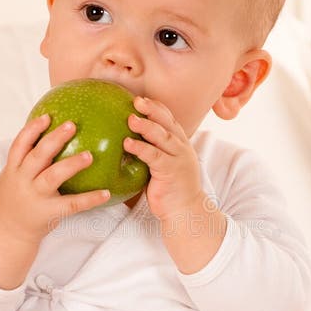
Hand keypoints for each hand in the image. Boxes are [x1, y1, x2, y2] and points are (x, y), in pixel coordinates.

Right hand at [0, 114, 108, 244]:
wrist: (6, 233)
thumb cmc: (13, 201)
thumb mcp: (11, 179)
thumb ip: (24, 163)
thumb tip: (48, 140)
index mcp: (13, 170)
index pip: (20, 145)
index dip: (32, 129)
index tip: (47, 116)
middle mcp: (22, 181)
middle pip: (37, 156)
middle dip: (53, 139)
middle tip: (72, 125)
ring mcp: (35, 197)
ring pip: (52, 177)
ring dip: (71, 164)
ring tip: (89, 155)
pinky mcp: (48, 213)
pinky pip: (71, 204)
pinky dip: (89, 198)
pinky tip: (105, 193)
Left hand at [124, 96, 203, 221]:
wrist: (184, 211)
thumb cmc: (170, 190)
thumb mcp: (162, 167)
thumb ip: (151, 153)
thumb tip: (125, 143)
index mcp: (181, 145)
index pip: (171, 120)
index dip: (158, 108)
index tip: (143, 99)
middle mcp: (182, 148)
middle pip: (167, 123)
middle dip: (152, 110)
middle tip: (136, 100)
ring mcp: (178, 159)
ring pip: (162, 136)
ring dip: (146, 126)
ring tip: (130, 119)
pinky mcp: (171, 171)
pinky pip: (154, 156)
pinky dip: (140, 148)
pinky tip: (127, 143)